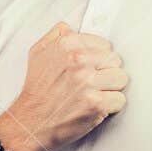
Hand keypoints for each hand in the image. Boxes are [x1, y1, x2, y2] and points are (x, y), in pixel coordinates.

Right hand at [0, 23, 126, 150]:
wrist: (29, 123)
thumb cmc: (36, 91)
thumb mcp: (37, 54)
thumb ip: (55, 36)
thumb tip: (69, 27)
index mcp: (67, 45)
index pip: (105, 45)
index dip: (98, 60)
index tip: (88, 70)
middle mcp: (77, 61)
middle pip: (115, 61)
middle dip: (105, 74)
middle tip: (91, 85)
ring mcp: (87, 82)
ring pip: (121, 79)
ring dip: (110, 89)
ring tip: (94, 95)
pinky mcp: (95, 104)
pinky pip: (120, 100)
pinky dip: (110, 107)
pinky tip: (95, 108)